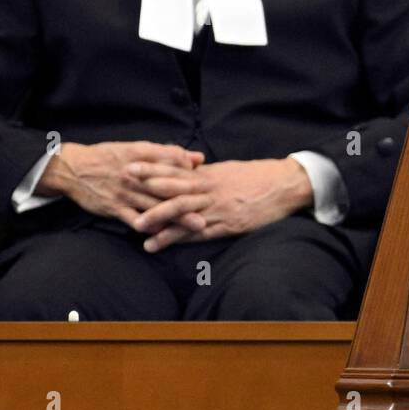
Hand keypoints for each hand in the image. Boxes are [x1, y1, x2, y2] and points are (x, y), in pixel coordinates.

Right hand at [37, 141, 204, 229]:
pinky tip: (165, 234)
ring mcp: (125, 192)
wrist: (74, 169)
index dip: (190, 170)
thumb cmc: (109, 157)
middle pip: (167, 186)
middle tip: (211, 205)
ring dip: (177, 216)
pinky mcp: (115, 208)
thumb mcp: (136, 149)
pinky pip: (135, 219)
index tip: (207, 179)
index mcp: (141, 154)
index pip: (171, 160)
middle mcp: (135, 174)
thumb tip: (198, 158)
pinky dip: (150, 226)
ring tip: (197, 225)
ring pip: (155, 205)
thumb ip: (168, 153)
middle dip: (190, 196)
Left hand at [125, 158, 313, 252]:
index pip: (176, 169)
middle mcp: (211, 189)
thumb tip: (189, 172)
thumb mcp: (230, 170)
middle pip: (174, 186)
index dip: (152, 168)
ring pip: (183, 211)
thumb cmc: (259, 176)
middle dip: (147, 186)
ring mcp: (218, 207)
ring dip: (158, 217)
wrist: (286, 185)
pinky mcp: (228, 224)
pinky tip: (160, 244)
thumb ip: (208, 174)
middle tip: (122, 184)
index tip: (131, 164)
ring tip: (135, 224)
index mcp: (211, 174)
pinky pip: (198, 232)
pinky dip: (178, 238)